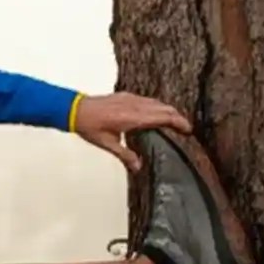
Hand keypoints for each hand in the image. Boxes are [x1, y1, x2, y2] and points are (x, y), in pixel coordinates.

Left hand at [72, 92, 193, 172]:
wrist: (75, 110)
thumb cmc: (89, 127)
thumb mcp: (108, 144)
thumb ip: (125, 155)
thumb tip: (138, 168)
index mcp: (134, 117)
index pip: (164, 117)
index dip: (179, 122)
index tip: (188, 130)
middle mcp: (135, 105)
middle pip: (164, 108)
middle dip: (177, 117)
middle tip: (184, 128)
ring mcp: (130, 98)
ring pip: (156, 102)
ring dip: (167, 111)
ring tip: (173, 122)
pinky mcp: (125, 96)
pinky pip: (146, 100)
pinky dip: (155, 107)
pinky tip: (153, 115)